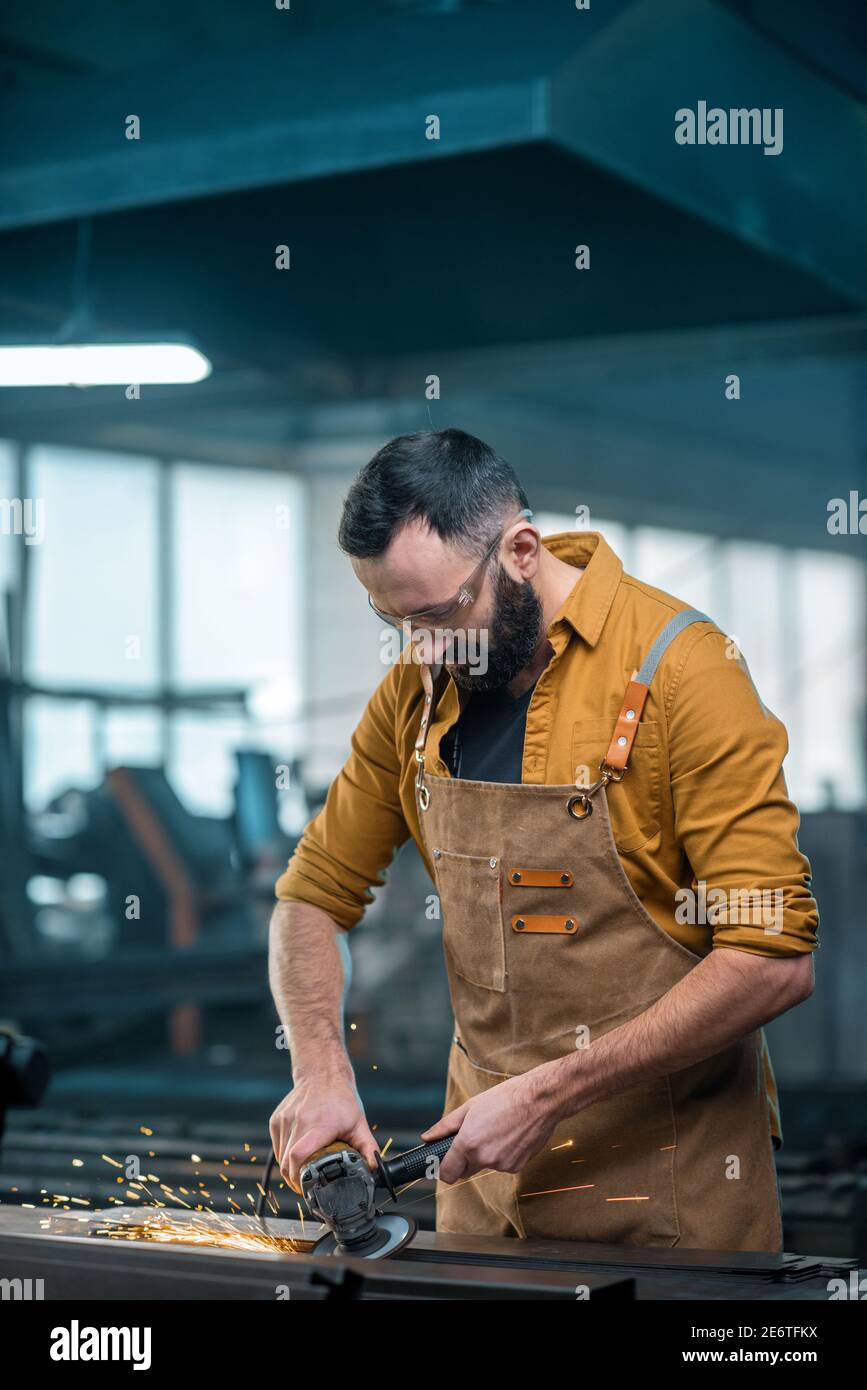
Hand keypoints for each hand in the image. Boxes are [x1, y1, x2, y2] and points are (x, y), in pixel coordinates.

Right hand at [269, 1073, 378, 1192]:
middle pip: (287, 1163)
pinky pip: (277, 1146)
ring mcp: (285, 1120)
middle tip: (306, 1186)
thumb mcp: (359, 1123)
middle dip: (294, 1180)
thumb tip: (374, 1169)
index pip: (299, 1155)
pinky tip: (296, 1154)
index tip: (307, 1188)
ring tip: (302, 1171)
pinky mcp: (277, 1120)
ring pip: (280, 1156)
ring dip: (289, 1169)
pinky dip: (284, 1155)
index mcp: (321, 1125)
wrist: (322, 1074)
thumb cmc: (341, 1099)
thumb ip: (368, 1148)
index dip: (299, 1177)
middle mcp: (300, 1121)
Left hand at [420, 1070, 557, 1184]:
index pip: (447, 1174)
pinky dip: (503, 1155)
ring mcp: (502, 1165)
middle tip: (474, 1137)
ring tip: (497, 1130)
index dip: (444, 1169)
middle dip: (465, 1160)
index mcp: (468, 1143)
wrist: (540, 1100)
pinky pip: (502, 1165)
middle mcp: (484, 1158)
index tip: (445, 1162)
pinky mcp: (517, 1167)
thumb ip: (445, 1126)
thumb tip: (427, 1138)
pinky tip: (510, 1136)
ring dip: (486, 1154)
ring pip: (485, 1166)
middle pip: (465, 1172)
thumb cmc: (506, 1098)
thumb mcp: (470, 1106)